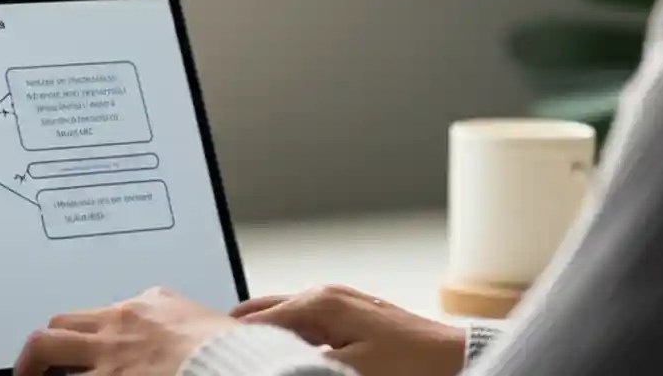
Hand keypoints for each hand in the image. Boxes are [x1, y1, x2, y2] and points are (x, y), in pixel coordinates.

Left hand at [14, 287, 237, 375]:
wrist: (232, 364)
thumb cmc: (230, 349)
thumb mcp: (205, 320)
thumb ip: (182, 320)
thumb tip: (190, 327)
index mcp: (146, 307)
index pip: (100, 314)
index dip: (88, 334)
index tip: (85, 349)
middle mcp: (117, 325)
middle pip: (59, 323)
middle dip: (43, 345)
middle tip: (37, 366)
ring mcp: (106, 358)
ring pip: (43, 347)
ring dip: (31, 365)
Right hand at [232, 285, 464, 375]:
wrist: (456, 360)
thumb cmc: (412, 367)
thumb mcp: (347, 371)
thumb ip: (299, 363)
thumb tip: (266, 360)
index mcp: (318, 303)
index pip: (256, 321)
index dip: (229, 338)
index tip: (206, 349)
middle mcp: (325, 294)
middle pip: (264, 311)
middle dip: (239, 328)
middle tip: (212, 346)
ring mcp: (340, 302)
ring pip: (284, 315)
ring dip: (263, 331)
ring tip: (239, 349)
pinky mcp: (354, 315)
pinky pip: (305, 322)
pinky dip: (286, 334)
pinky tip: (282, 351)